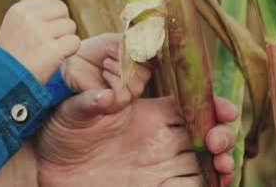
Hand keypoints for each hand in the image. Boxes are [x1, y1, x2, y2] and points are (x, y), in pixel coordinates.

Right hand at [0, 0, 80, 83]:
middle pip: (62, 10)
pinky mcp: (52, 50)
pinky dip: (70, 51)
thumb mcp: (13, 27)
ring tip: (51, 51)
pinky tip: (57, 58)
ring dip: (66, 39)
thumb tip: (58, 9)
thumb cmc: (10, 57)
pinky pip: (74, 42)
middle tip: (54, 39)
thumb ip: (32, 15)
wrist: (1, 82)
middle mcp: (28, 18)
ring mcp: (40, 33)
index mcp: (18, 10)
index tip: (51, 26)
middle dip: (62, 24)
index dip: (55, 12)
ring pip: (70, 26)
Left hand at [36, 85, 237, 185]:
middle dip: (223, 134)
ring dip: (225, 163)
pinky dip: (211, 185)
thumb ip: (88, 103)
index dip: (212, 104)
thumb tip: (105, 97)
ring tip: (224, 167)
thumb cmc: (61, 133)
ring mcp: (162, 165)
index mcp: (147, 113)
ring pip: (207, 162)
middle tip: (216, 143)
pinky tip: (216, 184)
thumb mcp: (71, 112)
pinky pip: (192, 186)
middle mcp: (161, 138)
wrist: (51, 167)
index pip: (190, 103)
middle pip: (207, 132)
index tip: (224, 109)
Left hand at [59, 32, 149, 99]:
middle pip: (146, 74)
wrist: (71, 60)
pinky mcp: (112, 104)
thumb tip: (148, 46)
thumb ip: (132, 44)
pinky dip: (115, 81)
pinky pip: (124, 96)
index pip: (152, 61)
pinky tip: (104, 73)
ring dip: (120, 70)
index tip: (124, 42)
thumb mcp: (114, 41)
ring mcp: (124, 93)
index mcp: (137, 65)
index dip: (140, 51)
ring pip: (137, 86)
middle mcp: (134, 80)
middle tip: (110, 52)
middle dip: (128, 59)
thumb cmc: (93, 51)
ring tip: (106, 62)